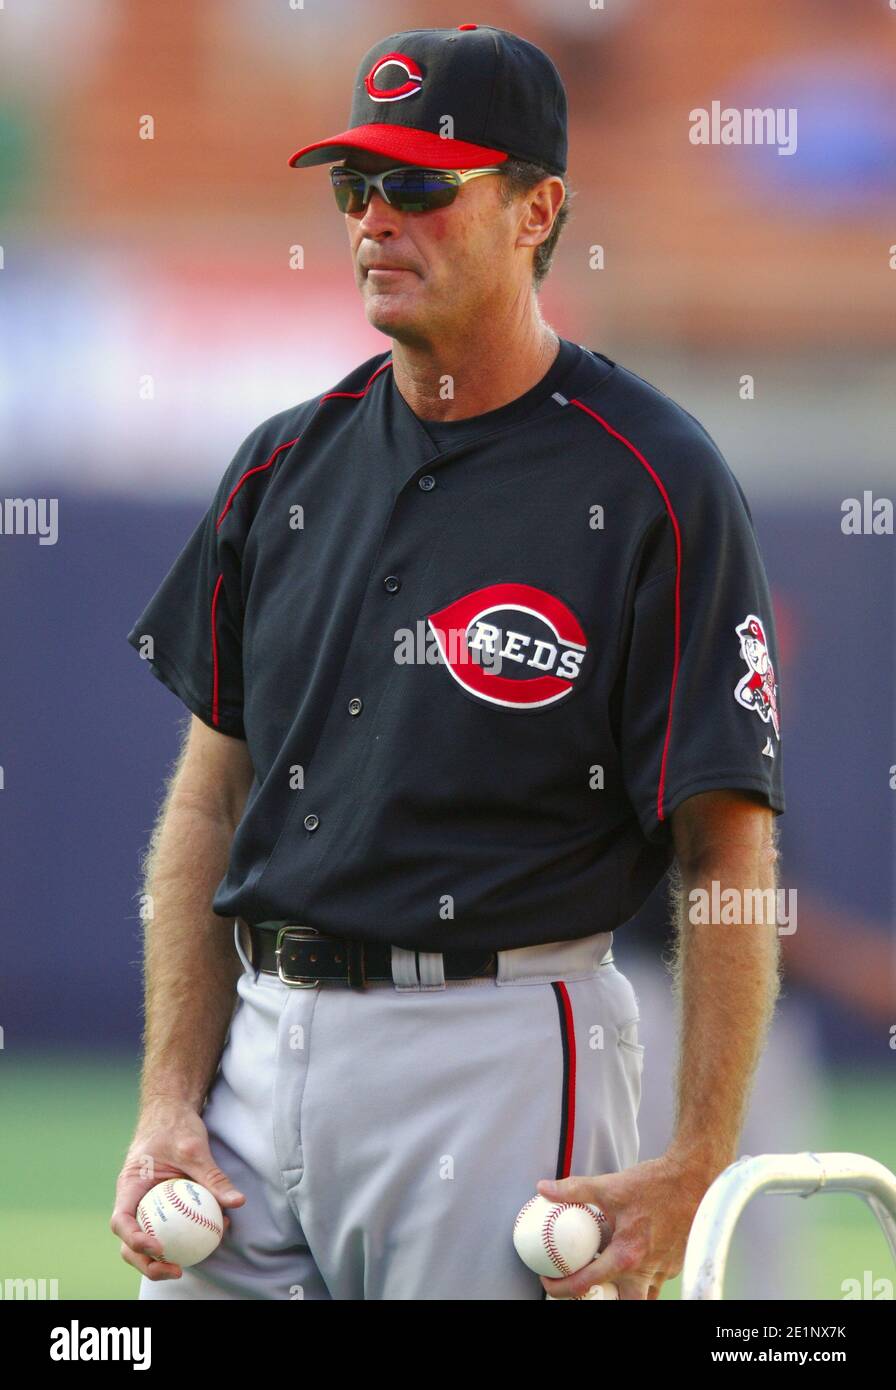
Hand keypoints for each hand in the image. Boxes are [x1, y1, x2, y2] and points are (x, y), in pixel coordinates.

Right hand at [110, 1097, 245, 1281]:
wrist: (172, 1112)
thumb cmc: (176, 1126)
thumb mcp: (195, 1149)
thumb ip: (212, 1177)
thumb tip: (236, 1202)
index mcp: (129, 1185)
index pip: (121, 1220)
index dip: (135, 1240)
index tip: (159, 1247)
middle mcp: (133, 1200)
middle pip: (128, 1242)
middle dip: (147, 1263)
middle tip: (175, 1271)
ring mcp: (145, 1205)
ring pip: (146, 1240)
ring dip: (162, 1259)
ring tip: (187, 1266)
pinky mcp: (161, 1207)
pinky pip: (167, 1227)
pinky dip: (182, 1238)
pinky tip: (208, 1239)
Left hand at [536, 1153, 717, 1299]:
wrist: (694, 1179)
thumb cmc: (656, 1184)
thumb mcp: (609, 1186)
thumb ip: (574, 1189)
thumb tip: (546, 1189)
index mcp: (627, 1256)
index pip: (587, 1284)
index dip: (561, 1288)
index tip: (550, 1283)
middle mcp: (646, 1270)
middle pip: (622, 1304)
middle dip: (603, 1301)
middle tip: (585, 1289)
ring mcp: (664, 1269)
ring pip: (644, 1297)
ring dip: (624, 1292)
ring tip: (608, 1279)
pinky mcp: (675, 1263)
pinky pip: (656, 1280)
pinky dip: (641, 1275)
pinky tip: (632, 1256)